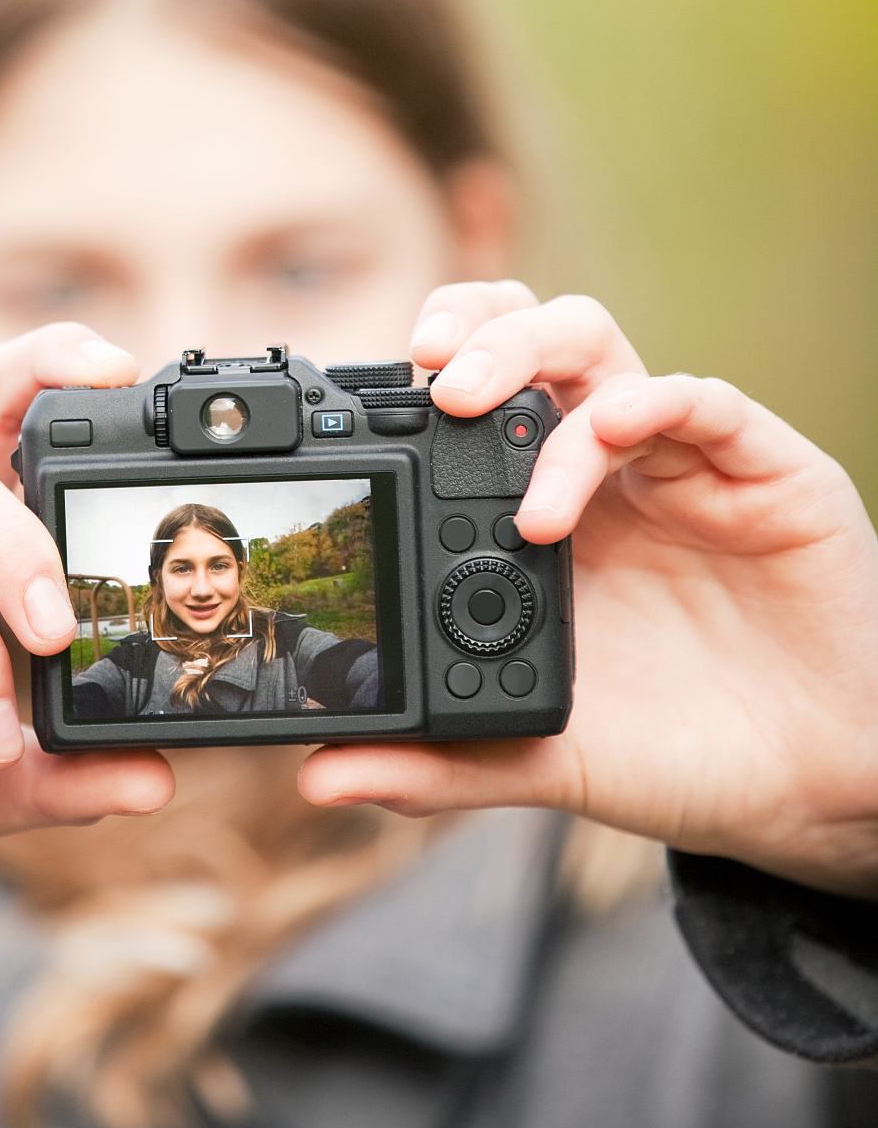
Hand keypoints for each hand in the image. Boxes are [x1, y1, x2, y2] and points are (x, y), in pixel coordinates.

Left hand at [299, 283, 877, 899]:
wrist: (805, 795)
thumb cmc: (678, 753)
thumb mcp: (545, 760)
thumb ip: (439, 765)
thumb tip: (321, 780)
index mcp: (546, 508)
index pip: (479, 391)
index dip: (428, 365)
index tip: (366, 395)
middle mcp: (608, 465)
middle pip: (530, 340)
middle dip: (473, 332)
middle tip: (431, 378)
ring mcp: (684, 462)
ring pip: (601, 348)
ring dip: (532, 360)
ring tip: (485, 424)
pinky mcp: (767, 475)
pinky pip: (707, 402)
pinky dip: (653, 400)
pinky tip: (611, 429)